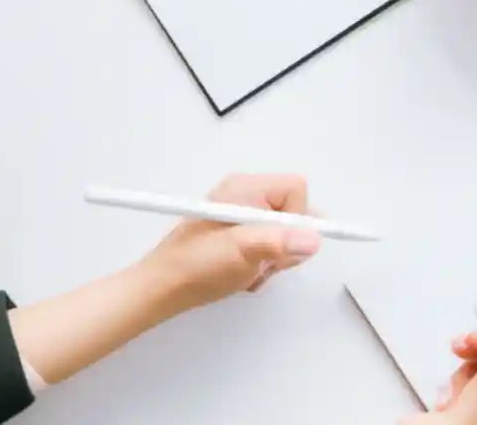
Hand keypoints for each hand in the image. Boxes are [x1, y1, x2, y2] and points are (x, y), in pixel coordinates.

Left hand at [139, 174, 323, 312]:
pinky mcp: (236, 235)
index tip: (281, 243)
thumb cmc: (195, 266)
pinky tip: (242, 275)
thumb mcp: (241, 252)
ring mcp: (240, 216)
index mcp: (245, 188)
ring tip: (248, 271)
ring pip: (283, 235)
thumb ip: (279, 242)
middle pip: (293, 213)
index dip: (297, 218)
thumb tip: (313, 238)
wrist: (163, 288)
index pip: (296, 189)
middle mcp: (244, 195)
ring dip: (272, 259)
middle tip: (262, 262)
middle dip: (285, 244)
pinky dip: (261, 264)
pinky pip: (268, 247)